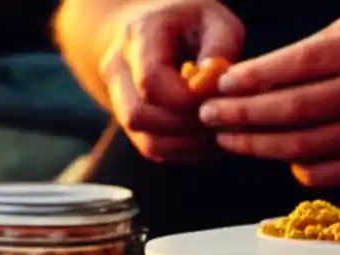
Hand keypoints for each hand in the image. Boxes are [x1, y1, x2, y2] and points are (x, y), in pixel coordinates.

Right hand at [98, 0, 243, 161]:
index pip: (149, 81)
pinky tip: (207, 135)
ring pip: (146, 139)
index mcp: (138, 36)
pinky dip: (185, 149)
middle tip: (222, 115)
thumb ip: (220, 48)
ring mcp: (117, 100)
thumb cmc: (193, 23)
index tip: (218, 94)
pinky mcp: (129, 123)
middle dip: (186, 123)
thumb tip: (217, 86)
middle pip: (138, 116)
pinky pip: (153, 149)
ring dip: (188, 142)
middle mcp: (117, 70)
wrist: (156, 29)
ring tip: (218, 128)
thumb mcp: (215, 20)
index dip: (186, 98)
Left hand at [201, 15, 339, 186]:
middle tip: (208, 114)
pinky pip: (317, 172)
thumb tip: (252, 73)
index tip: (221, 83)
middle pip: (290, 109)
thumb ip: (311, 48)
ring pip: (297, 146)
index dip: (255, 76)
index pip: (300, 64)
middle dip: (239, 114)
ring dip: (252, 144)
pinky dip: (289, 165)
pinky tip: (271, 154)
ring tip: (224, 138)